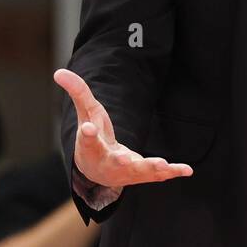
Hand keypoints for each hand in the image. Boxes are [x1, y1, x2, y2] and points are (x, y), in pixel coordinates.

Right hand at [53, 68, 192, 187]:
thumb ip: (77, 92)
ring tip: (161, 164)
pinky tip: (187, 170)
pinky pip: (159, 175)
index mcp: (91, 147)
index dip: (89, 134)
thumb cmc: (92, 139)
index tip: (89, 128)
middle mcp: (108, 162)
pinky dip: (173, 172)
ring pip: (138, 171)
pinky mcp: (143, 174)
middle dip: (119, 161)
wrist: (99, 172)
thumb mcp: (86, 113)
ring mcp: (128, 171)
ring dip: (150, 168)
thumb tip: (59, 71)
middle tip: (123, 159)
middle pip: (114, 162)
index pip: (88, 139)